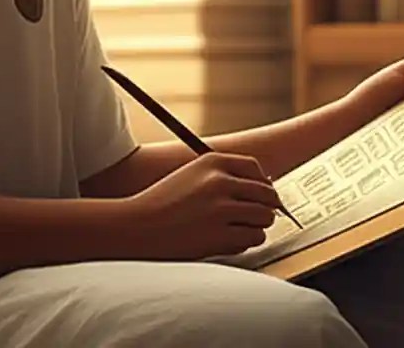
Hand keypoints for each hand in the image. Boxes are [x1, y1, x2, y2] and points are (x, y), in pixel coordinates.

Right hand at [122, 152, 282, 259]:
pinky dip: (245, 242)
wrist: (137, 227)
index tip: (262, 195)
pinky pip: (253, 238)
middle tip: (255, 217)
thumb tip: (264, 188)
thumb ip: (223, 176)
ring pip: (264, 218)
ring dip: (255, 227)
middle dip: (265, 208)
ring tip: (237, 230)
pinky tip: (227, 240)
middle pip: (267, 194)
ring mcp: (221, 209)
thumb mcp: (191, 175)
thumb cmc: (161, 204)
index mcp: (213, 162)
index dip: (263, 184)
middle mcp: (220, 182)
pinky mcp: (221, 235)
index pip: (256, 169)